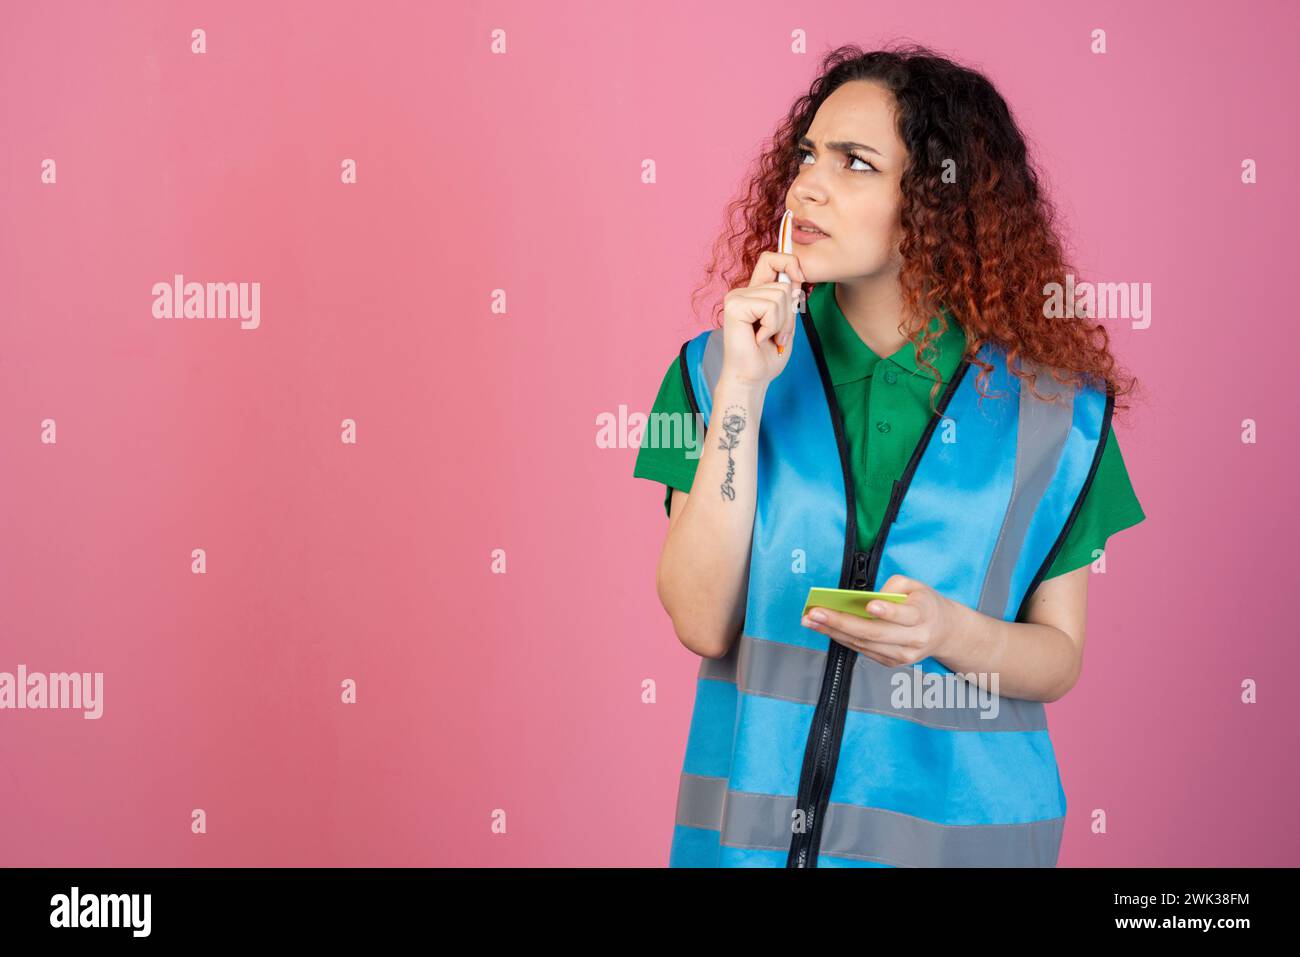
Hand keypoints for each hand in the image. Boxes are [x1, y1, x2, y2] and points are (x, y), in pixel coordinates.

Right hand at [717, 251, 805, 388]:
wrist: (752, 379)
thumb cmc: (767, 356)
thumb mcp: (786, 322)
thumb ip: (789, 299)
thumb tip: (796, 276)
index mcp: (753, 293)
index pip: (771, 260)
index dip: (789, 263)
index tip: (799, 280)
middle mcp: (742, 292)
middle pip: (783, 284)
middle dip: (790, 313)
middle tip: (777, 334)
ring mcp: (736, 298)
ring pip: (780, 295)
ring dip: (782, 323)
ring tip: (769, 338)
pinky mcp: (734, 306)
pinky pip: (770, 307)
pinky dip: (772, 326)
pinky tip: (759, 338)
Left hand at [800, 575, 962, 666]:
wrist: (943, 632)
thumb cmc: (923, 603)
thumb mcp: (915, 586)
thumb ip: (892, 587)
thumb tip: (862, 600)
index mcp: (924, 614)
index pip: (906, 615)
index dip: (888, 611)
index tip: (870, 605)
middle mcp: (914, 639)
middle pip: (875, 633)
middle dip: (842, 622)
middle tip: (816, 612)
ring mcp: (902, 655)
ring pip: (864, 644)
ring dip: (833, 632)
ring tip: (811, 620)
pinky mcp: (891, 662)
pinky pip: (862, 650)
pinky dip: (841, 638)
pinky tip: (824, 628)